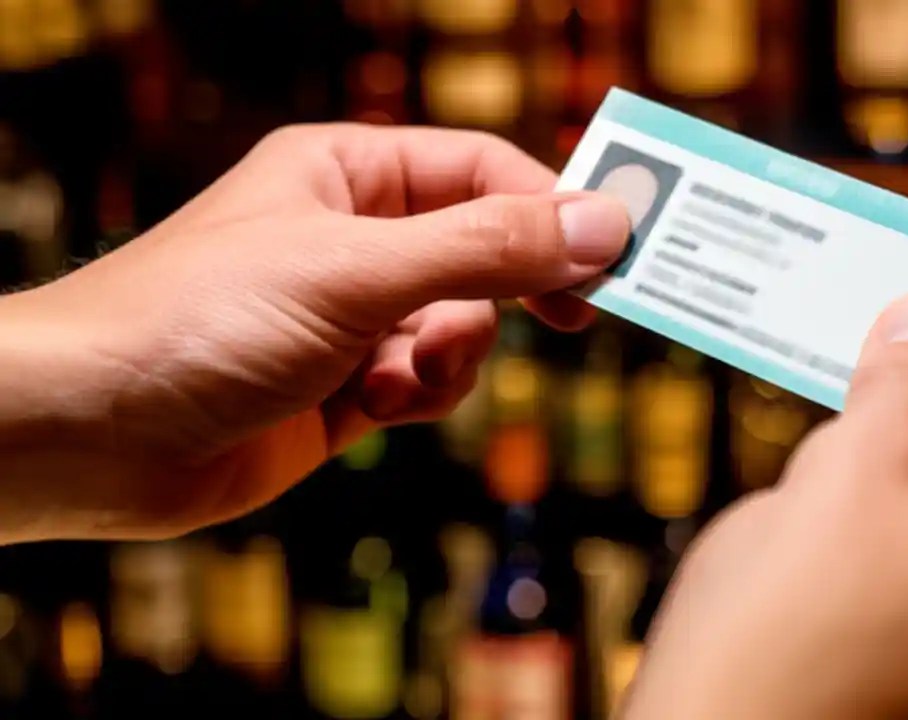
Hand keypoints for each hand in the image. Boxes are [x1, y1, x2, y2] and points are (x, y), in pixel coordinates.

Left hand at [0, 125, 628, 542]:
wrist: (94, 433)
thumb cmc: (204, 318)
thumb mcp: (361, 272)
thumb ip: (488, 248)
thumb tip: (602, 224)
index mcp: (349, 173)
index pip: (485, 170)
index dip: (553, 207)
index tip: (616, 252)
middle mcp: (357, 236)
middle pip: (486, 250)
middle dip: (513, 291)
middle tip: (578, 318)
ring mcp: (353, 313)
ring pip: (464, 325)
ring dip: (451, 356)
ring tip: (397, 375)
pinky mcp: (346, 384)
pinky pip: (426, 381)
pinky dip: (415, 397)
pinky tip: (366, 408)